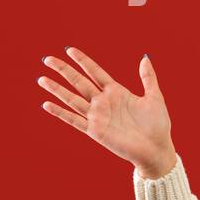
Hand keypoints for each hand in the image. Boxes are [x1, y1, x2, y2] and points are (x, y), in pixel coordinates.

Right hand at [38, 47, 176, 177]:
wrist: (157, 149)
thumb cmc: (158, 125)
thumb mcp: (154, 97)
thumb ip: (148, 78)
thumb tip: (144, 57)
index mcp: (117, 92)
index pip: (95, 72)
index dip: (83, 61)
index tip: (69, 49)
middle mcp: (104, 102)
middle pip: (80, 82)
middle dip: (64, 70)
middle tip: (47, 59)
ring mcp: (98, 116)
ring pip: (72, 99)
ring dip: (57, 90)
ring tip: (42, 79)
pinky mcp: (95, 131)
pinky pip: (74, 120)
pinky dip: (60, 112)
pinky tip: (47, 104)